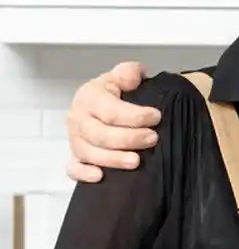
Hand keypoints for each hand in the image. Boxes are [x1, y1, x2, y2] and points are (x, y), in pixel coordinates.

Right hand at [66, 61, 159, 182]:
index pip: (109, 110)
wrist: (116, 104)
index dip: (134, 116)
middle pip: (98, 134)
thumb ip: (130, 72)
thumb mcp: (127, 74)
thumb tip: (130, 79)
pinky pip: (73, 168)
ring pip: (88, 153)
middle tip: (153, 139)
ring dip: (113, 159)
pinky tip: (100, 176)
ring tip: (137, 161)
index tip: (156, 117)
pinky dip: (83, 173)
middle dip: (128, 138)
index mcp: (89, 96)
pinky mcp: (76, 156)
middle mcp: (77, 117)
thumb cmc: (122, 91)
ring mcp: (75, 138)